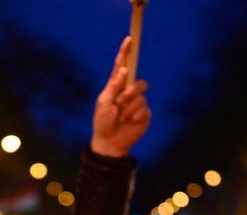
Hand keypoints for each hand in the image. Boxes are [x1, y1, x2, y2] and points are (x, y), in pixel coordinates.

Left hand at [91, 37, 150, 157]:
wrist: (110, 142)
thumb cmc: (103, 122)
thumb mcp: (104, 103)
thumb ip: (113, 87)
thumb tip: (123, 70)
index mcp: (115, 86)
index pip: (121, 66)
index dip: (125, 52)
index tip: (129, 40)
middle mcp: (128, 92)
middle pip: (138, 82)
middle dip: (130, 92)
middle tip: (120, 103)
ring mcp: (137, 103)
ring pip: (141, 97)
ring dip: (129, 108)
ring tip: (121, 117)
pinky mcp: (144, 114)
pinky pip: (144, 110)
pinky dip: (135, 117)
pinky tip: (129, 123)